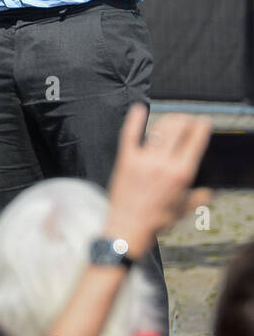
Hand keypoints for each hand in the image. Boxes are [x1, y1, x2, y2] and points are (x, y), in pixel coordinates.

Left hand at [104, 104, 212, 258]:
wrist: (128, 226)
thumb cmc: (157, 220)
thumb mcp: (183, 209)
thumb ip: (198, 198)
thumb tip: (209, 193)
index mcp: (181, 174)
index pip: (195, 142)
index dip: (201, 127)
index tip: (203, 122)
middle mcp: (163, 164)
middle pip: (178, 130)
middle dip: (186, 119)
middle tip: (187, 118)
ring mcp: (143, 160)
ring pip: (158, 130)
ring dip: (168, 119)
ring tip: (172, 117)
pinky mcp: (125, 160)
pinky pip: (130, 135)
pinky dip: (134, 120)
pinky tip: (138, 109)